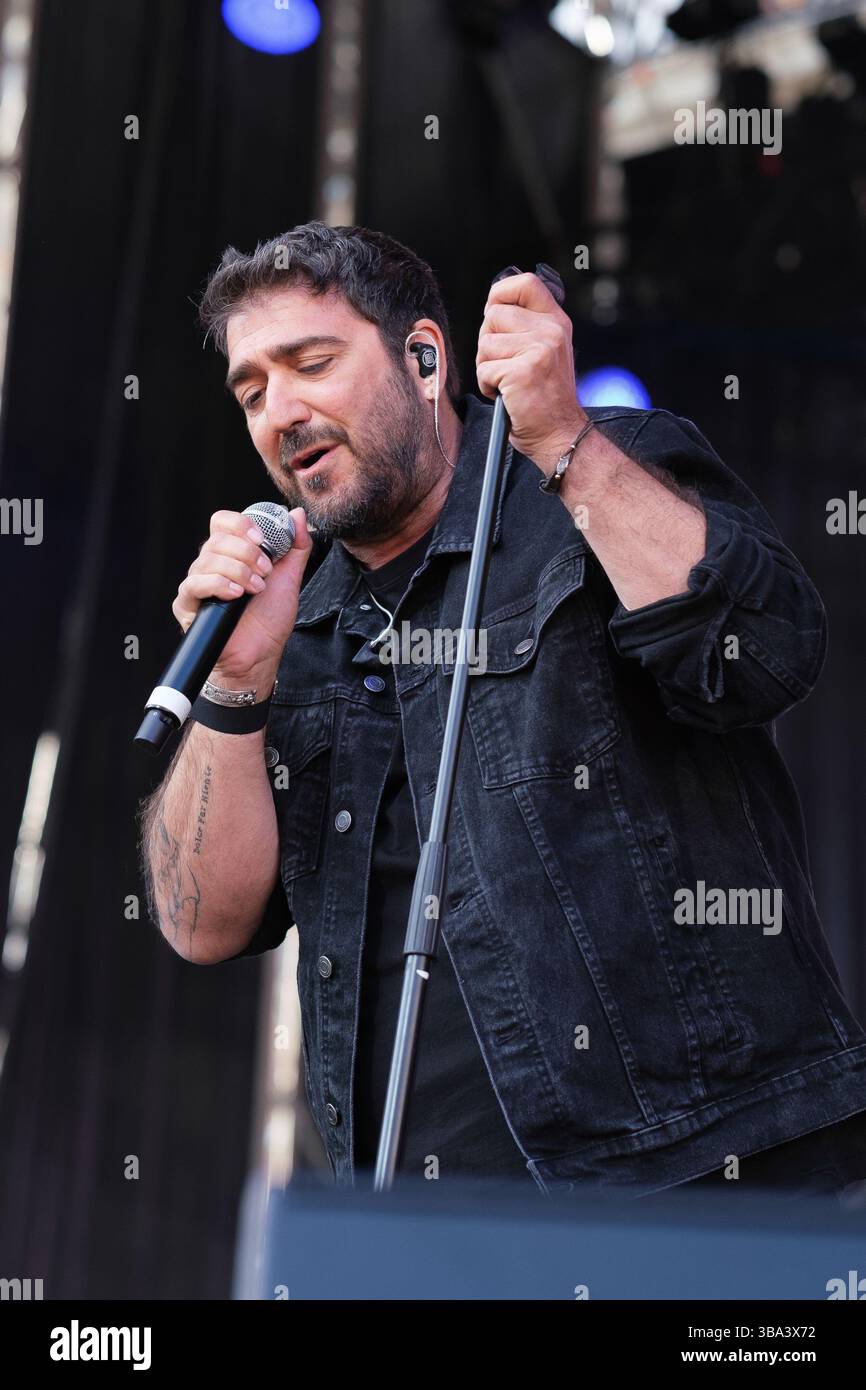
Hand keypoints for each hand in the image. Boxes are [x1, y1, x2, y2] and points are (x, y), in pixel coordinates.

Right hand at [172, 505, 311, 685]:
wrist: (260, 655)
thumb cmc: (269, 619)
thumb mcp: (289, 578)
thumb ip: (295, 546)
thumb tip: (297, 515)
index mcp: (231, 553)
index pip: (223, 522)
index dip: (241, 524)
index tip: (262, 540)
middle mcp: (210, 564)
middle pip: (217, 539)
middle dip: (247, 553)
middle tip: (265, 573)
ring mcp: (197, 583)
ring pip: (208, 559)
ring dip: (238, 571)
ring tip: (255, 589)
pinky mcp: (187, 605)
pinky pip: (194, 584)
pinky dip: (218, 585)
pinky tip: (236, 595)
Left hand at [475, 270, 585, 472]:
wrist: (560, 434)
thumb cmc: (546, 397)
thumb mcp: (546, 351)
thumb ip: (527, 326)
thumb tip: (493, 305)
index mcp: (556, 322)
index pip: (525, 283)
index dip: (500, 293)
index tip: (494, 312)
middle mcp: (551, 331)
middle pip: (494, 315)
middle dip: (488, 342)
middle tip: (506, 364)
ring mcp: (539, 350)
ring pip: (485, 344)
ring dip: (487, 367)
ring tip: (509, 382)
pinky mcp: (523, 371)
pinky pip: (484, 370)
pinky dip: (488, 387)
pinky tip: (507, 395)